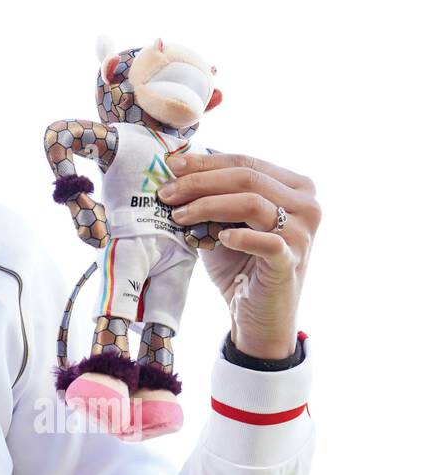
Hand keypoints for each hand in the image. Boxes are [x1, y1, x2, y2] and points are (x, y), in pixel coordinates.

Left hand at [157, 152, 320, 358]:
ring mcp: (303, 234)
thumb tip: (176, 169)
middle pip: (247, 177)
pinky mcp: (292, 261)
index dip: (205, 161)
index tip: (171, 165)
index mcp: (295, 186)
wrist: (256, 313)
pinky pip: (267, 242)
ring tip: (178, 215)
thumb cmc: (239, 263)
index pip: (246, 161)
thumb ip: (212, 195)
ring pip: (252, 202)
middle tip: (166, 192)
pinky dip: (240, 236)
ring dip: (208, 205)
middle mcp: (307, 205)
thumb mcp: (224, 221)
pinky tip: (219, 238)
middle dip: (199, 181)